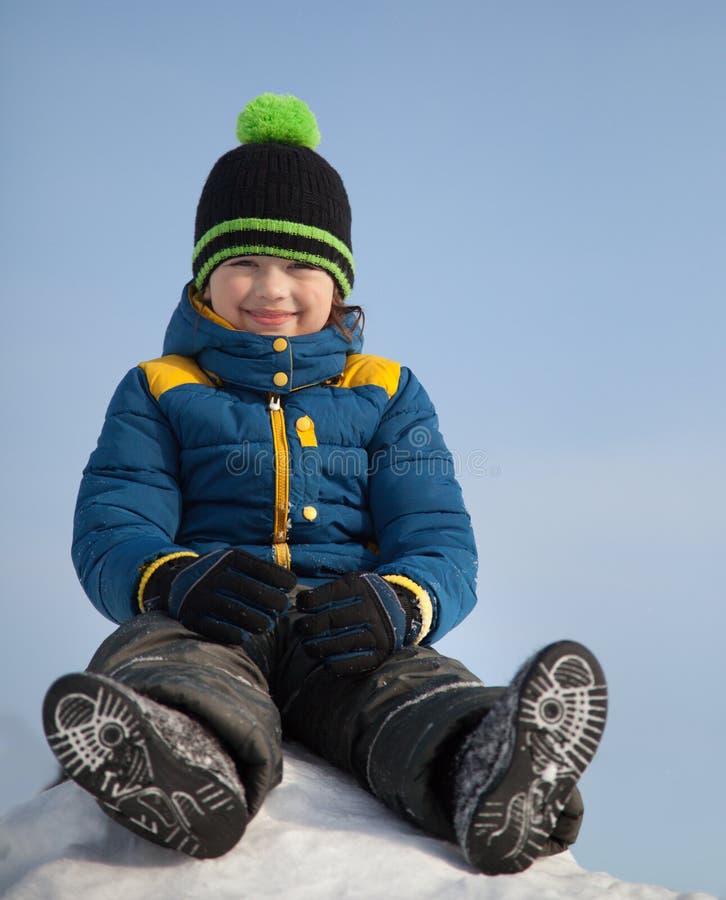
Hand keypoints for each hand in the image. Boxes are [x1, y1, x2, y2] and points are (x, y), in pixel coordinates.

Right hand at [144, 549, 296, 643]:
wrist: (175, 583)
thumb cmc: (219, 574)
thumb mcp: (236, 563)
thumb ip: (261, 570)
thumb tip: (292, 584)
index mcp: (227, 559)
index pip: (257, 568)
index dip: (278, 578)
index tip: (291, 587)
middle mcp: (212, 574)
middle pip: (246, 588)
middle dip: (270, 600)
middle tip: (282, 609)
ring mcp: (199, 595)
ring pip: (231, 609)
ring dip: (254, 619)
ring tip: (267, 626)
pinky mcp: (189, 616)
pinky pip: (212, 627)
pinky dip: (229, 633)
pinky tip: (244, 637)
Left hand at [294, 572, 418, 675]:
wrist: (400, 610)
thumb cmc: (365, 597)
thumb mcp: (353, 584)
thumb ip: (330, 592)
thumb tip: (299, 603)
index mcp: (362, 589)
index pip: (330, 594)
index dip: (309, 601)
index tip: (300, 606)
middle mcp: (372, 610)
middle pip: (333, 619)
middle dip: (310, 625)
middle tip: (299, 629)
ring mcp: (378, 633)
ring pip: (342, 642)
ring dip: (319, 647)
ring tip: (307, 646)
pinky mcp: (381, 654)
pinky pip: (356, 663)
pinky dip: (338, 664)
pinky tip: (326, 663)